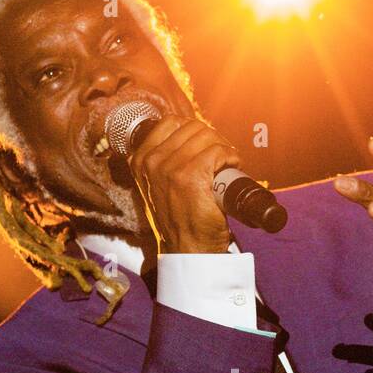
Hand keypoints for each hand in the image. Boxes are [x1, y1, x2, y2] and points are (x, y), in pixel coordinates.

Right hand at [129, 116, 240, 253]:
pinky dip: (230, 156)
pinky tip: (232, 166)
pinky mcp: (191, 176)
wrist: (187, 249)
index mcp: (140, 160)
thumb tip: (187, 136)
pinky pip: (217, 151)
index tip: (204, 146)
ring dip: (223, 147)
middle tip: (221, 157)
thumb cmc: (179, 219)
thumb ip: (163, 162)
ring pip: (207, 136)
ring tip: (226, 163)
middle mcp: (151, 161)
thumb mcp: (158, 186)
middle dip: (212, 139)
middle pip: (192, 127)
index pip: (170, 122)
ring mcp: (170, 168)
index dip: (193, 130)